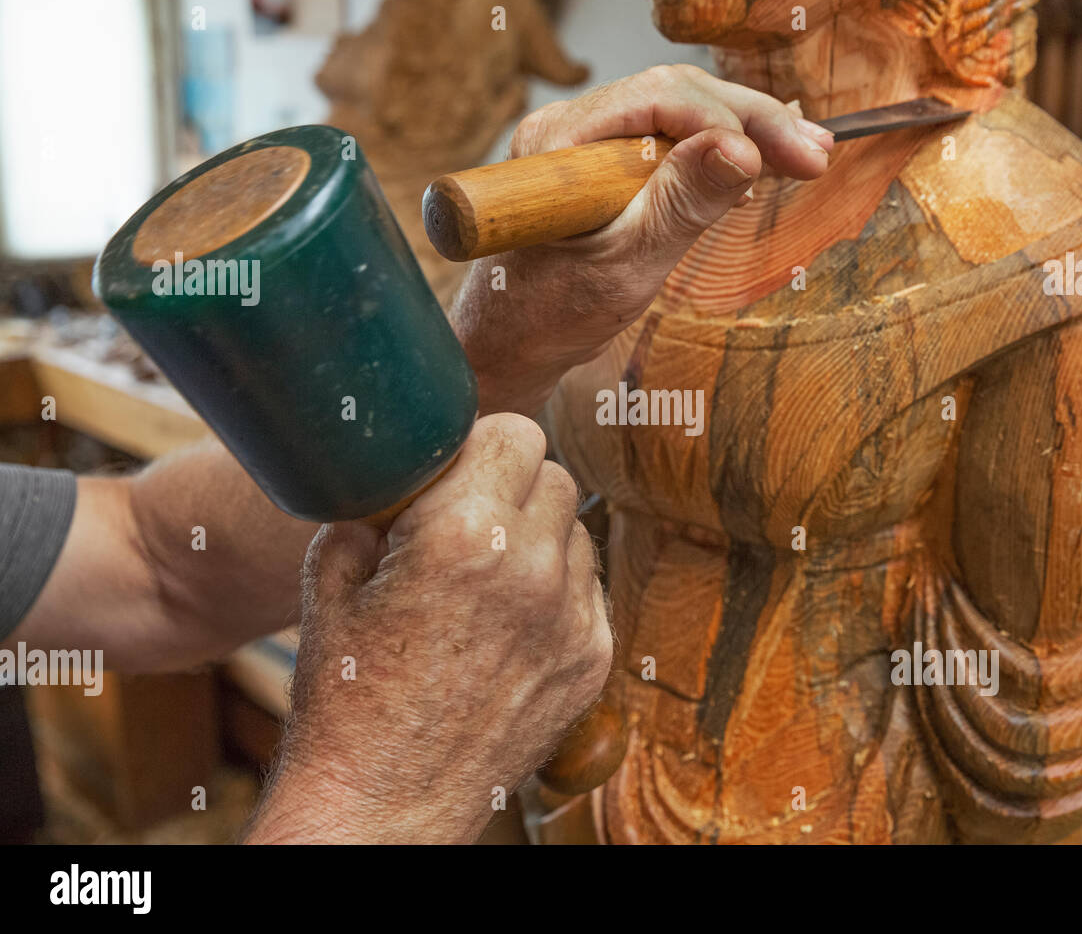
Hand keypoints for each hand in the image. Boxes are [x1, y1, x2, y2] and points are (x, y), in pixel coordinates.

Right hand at [245, 413, 610, 843]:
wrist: (382, 804)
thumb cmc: (342, 695)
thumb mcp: (332, 579)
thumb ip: (376, 507)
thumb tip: (407, 473)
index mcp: (461, 536)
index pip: (516, 433)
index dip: (483, 446)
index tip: (459, 468)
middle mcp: (530, 570)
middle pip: (553, 474)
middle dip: (512, 485)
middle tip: (470, 518)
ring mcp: (571, 619)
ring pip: (577, 529)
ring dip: (538, 534)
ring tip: (486, 574)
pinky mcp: (591, 659)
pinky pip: (588, 586)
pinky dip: (557, 587)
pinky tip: (509, 618)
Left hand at [449, 64, 833, 414]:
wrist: (511, 345)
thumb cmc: (550, 315)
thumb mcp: (625, 266)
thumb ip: (681, 206)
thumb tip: (741, 151)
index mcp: (561, 142)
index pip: (663, 99)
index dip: (734, 121)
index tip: (789, 158)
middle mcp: (569, 127)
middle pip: (677, 96)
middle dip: (751, 120)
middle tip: (815, 152)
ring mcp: (585, 143)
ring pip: (679, 114)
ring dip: (744, 132)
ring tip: (805, 155)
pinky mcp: (602, 165)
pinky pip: (668, 141)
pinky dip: (717, 154)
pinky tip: (761, 164)